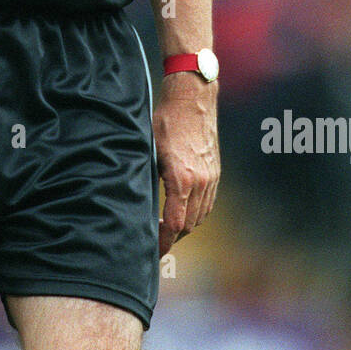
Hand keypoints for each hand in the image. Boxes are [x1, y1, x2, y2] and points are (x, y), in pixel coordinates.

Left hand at [153, 73, 219, 255]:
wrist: (193, 97)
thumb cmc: (165, 120)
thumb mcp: (147, 148)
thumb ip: (146, 177)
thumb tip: (134, 202)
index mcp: (181, 179)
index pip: (175, 224)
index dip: (163, 242)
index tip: (153, 252)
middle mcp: (201, 182)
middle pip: (188, 225)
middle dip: (172, 237)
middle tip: (154, 243)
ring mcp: (211, 177)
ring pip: (200, 216)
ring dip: (185, 226)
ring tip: (167, 230)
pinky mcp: (216, 171)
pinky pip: (208, 203)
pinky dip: (196, 213)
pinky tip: (183, 211)